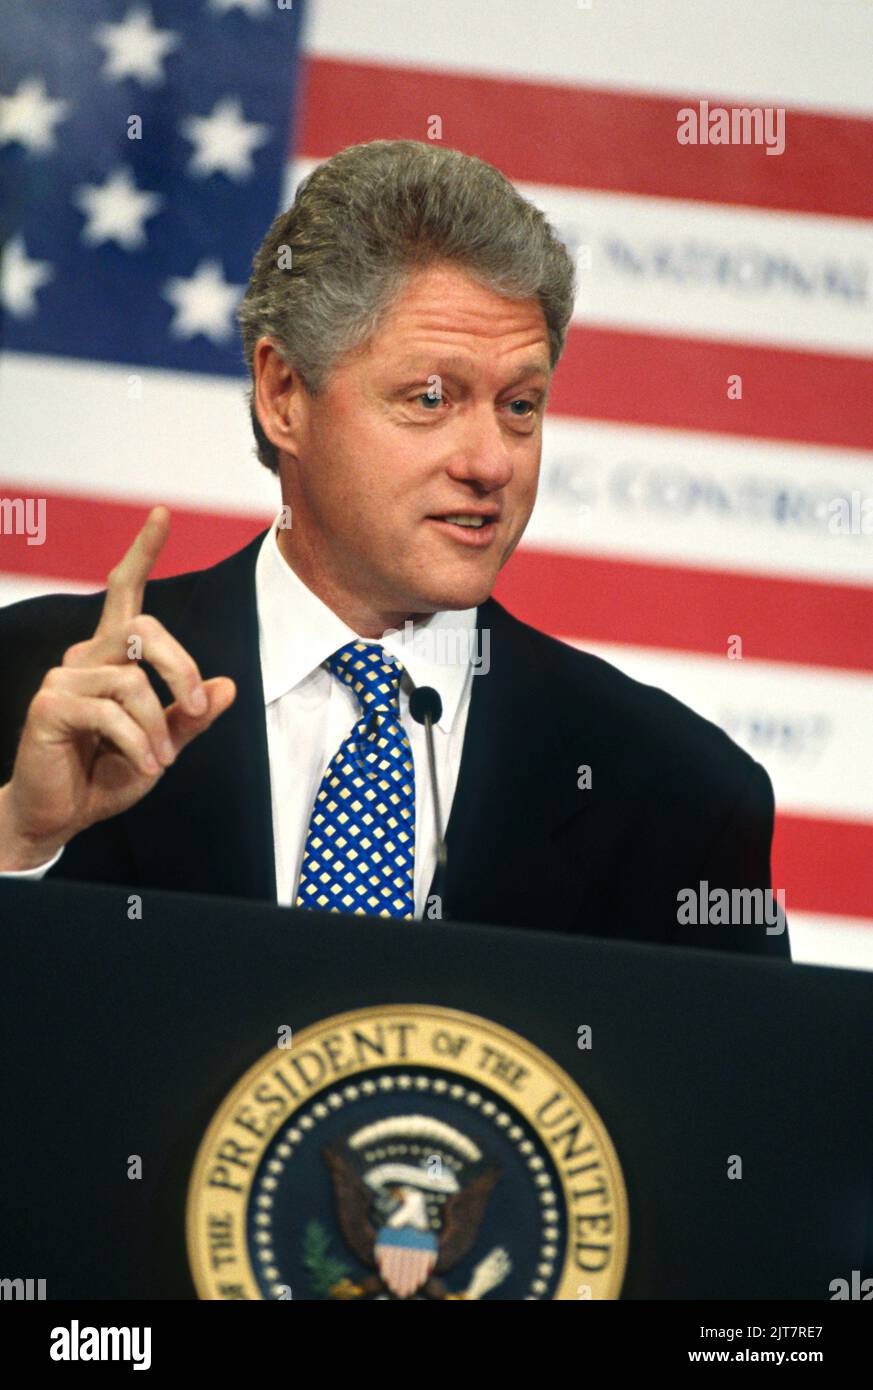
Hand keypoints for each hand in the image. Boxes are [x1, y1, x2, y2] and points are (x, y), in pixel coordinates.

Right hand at [0, 506, 235, 868]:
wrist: (60, 814)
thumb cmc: (108, 774)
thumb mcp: (164, 744)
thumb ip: (192, 716)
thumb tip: (229, 685)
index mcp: (112, 656)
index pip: (126, 592)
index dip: (144, 551)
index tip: (162, 514)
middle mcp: (86, 656)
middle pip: (146, 630)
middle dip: (183, 669)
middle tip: (198, 708)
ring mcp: (64, 676)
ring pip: (134, 682)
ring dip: (159, 727)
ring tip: (160, 761)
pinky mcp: (50, 703)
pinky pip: (111, 714)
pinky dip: (138, 742)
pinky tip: (143, 765)